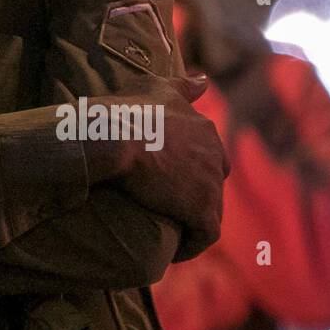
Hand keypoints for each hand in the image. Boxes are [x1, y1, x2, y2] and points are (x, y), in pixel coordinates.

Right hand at [112, 76, 230, 261]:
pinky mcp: (202, 210)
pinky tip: (175, 250)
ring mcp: (211, 184)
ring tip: (169, 231)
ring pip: (209, 210)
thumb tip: (203, 79)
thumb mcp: (156, 87)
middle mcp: (215, 154)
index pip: (209, 155)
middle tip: (167, 205)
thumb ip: (182, 84)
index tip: (169, 180)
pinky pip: (205, 235)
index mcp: (205, 129)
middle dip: (195, 195)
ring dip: (192, 221)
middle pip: (212, 183)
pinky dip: (192, 244)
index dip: (191, 170)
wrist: (113, 138)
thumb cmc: (127, 111)